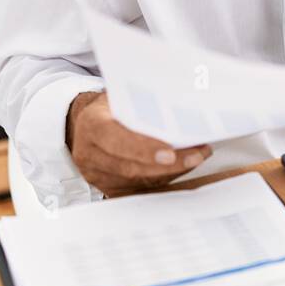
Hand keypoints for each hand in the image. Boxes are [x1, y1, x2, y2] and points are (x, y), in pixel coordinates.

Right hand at [65, 91, 210, 195]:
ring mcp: (97, 174)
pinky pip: (139, 189)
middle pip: (129, 167)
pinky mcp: (108, 188)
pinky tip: (182, 167)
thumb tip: (182, 111)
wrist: (88, 123)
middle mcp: (89, 153)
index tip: (170, 153)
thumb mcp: (121, 96)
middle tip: (195, 156)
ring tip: (196, 158)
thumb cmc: (110, 107)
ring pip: (138, 181)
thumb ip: (143, 105)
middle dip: (167, 165)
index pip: (115, 139)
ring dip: (171, 172)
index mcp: (91, 124)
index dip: (143, 148)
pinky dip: (164, 179)